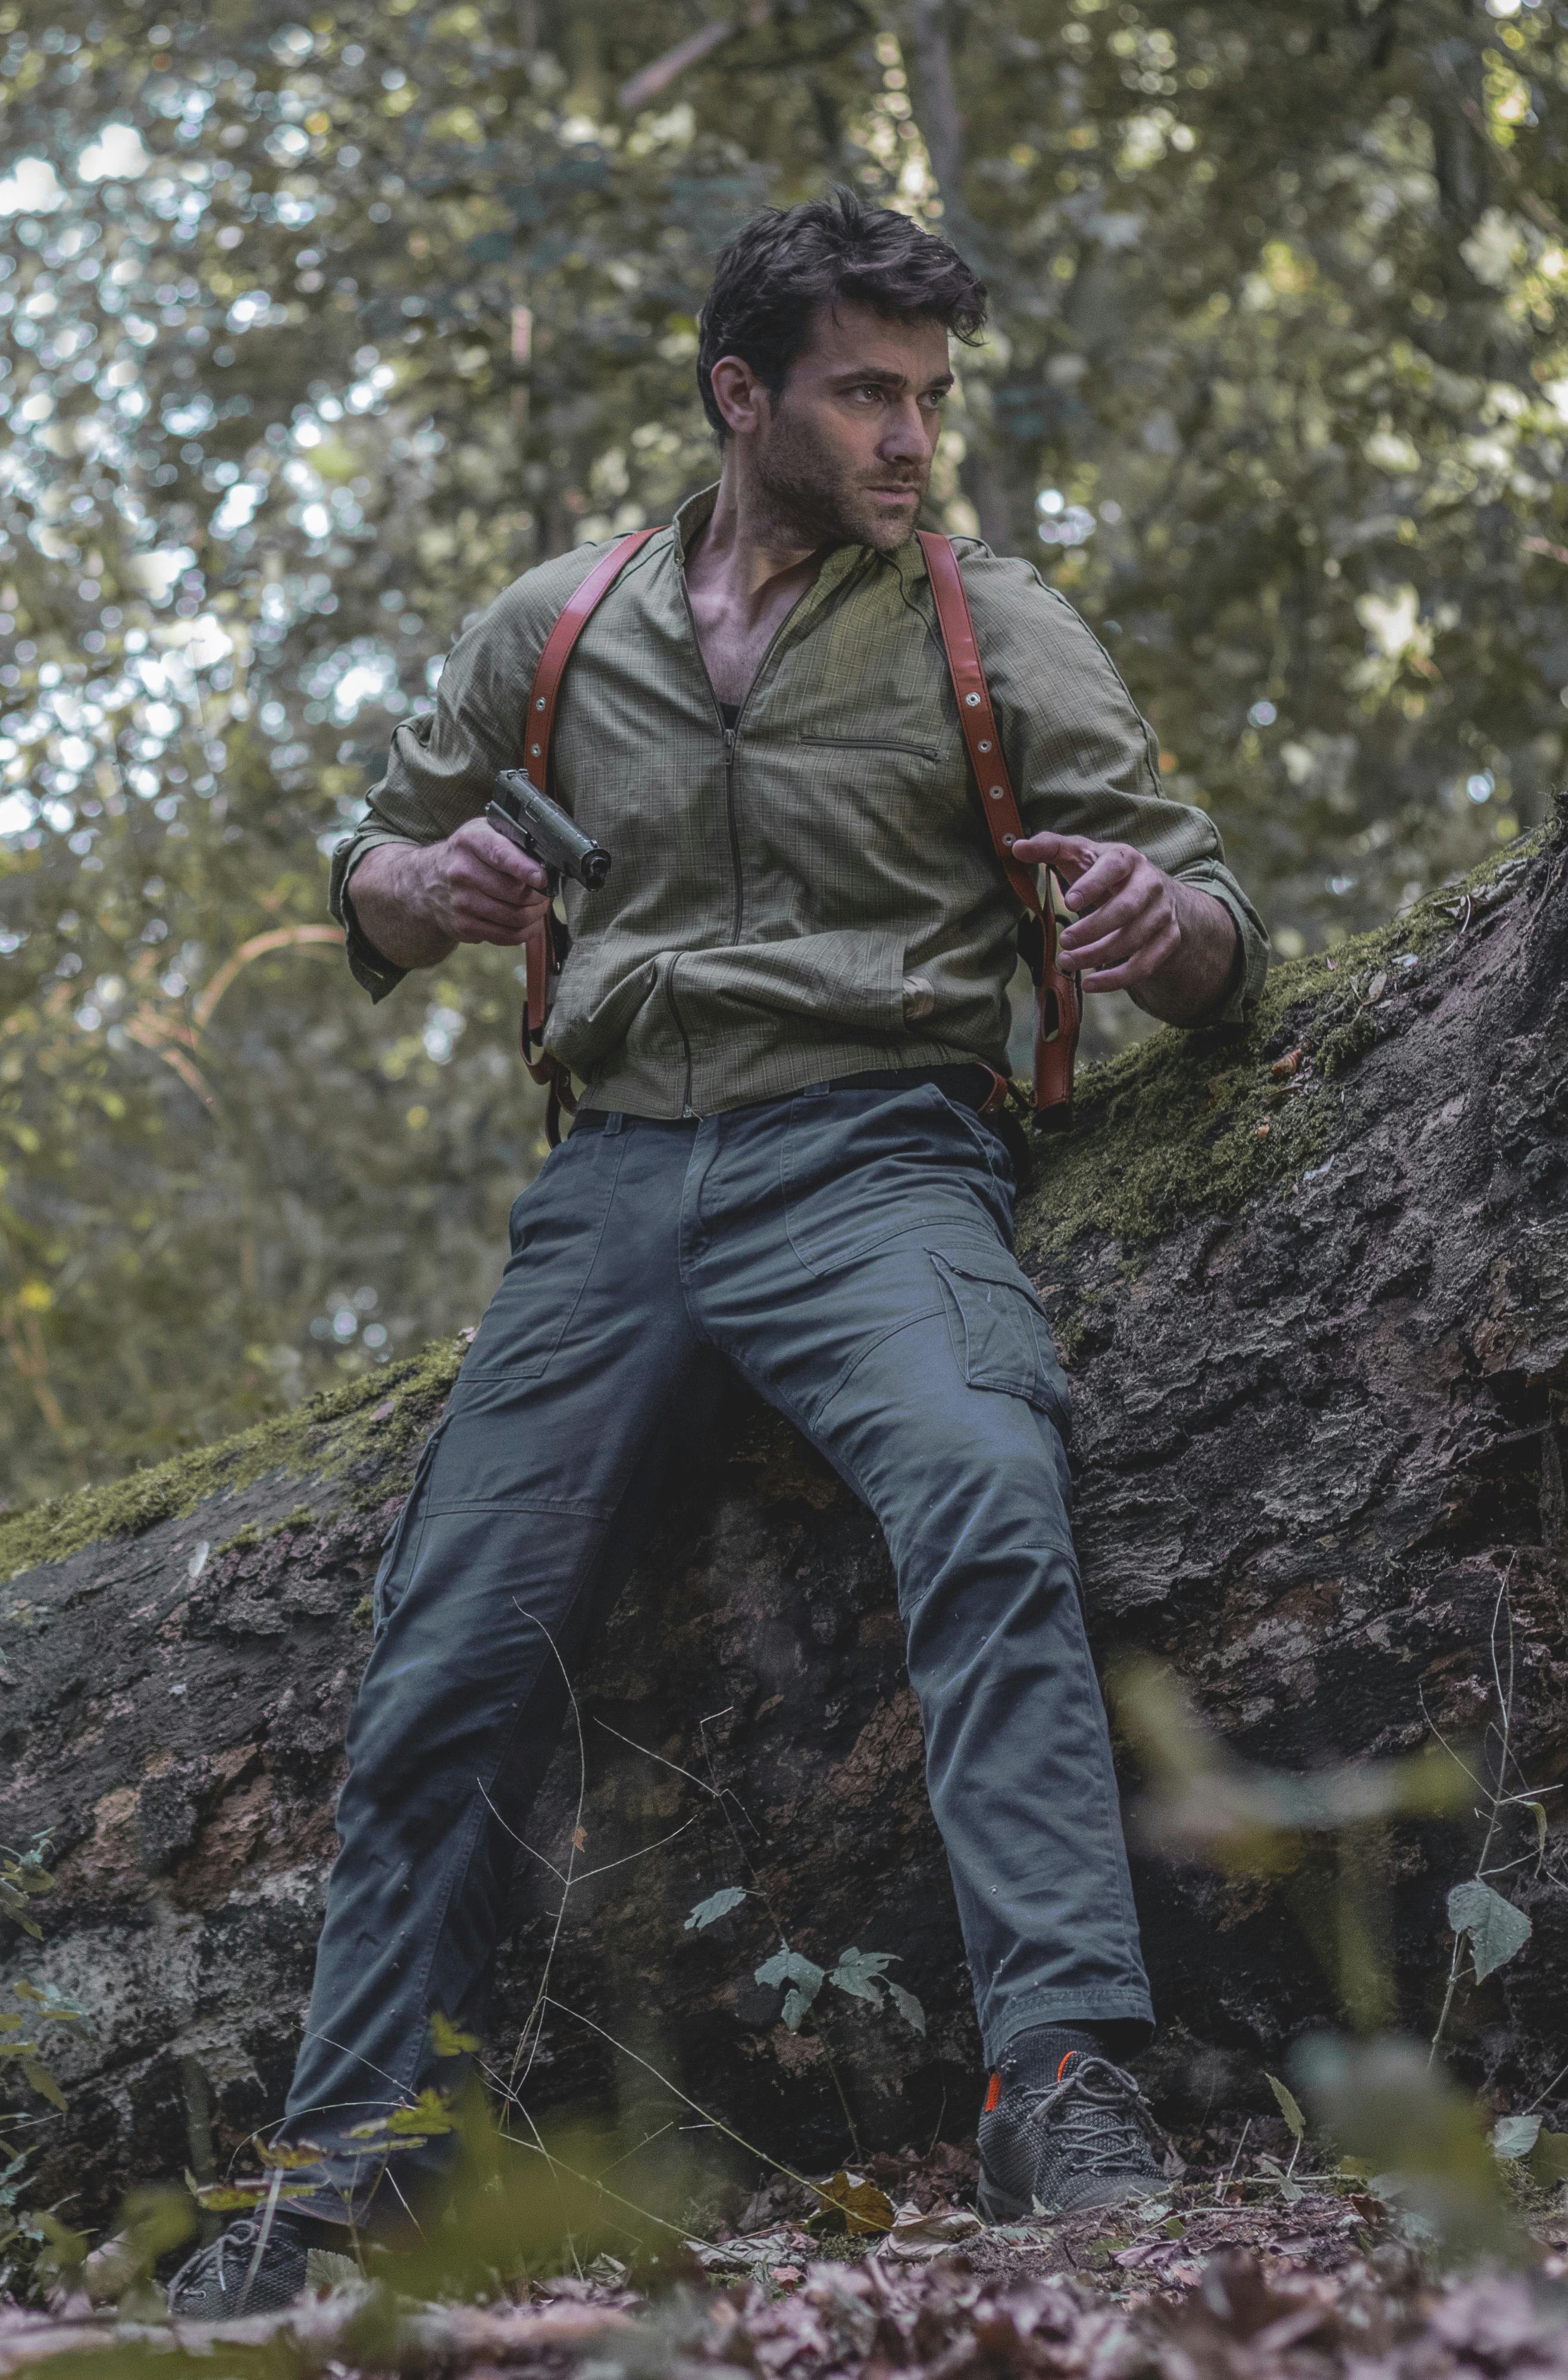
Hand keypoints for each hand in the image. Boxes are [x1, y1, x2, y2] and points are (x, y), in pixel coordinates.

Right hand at [425, 817, 550, 947]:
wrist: (425, 882)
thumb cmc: (465, 855)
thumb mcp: (482, 832)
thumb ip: (510, 839)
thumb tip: (546, 856)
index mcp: (469, 842)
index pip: (500, 854)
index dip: (525, 868)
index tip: (542, 878)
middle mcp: (461, 872)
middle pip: (514, 892)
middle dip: (540, 895)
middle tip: (547, 893)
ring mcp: (461, 902)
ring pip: (515, 917)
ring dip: (536, 914)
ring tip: (540, 906)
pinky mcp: (464, 926)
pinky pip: (507, 936)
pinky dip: (526, 932)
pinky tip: (531, 923)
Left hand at [1009, 830, 1180, 993]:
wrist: (1153, 890)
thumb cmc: (1105, 871)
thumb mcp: (1081, 855)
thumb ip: (1051, 848)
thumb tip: (1017, 847)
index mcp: (1126, 859)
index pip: (1112, 868)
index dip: (1092, 884)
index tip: (1068, 902)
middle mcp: (1150, 884)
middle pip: (1126, 908)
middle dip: (1093, 928)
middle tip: (1064, 941)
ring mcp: (1162, 913)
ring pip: (1134, 939)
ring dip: (1098, 955)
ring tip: (1067, 961)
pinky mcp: (1168, 940)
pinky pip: (1145, 965)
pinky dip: (1117, 979)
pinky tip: (1091, 984)